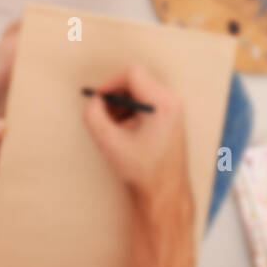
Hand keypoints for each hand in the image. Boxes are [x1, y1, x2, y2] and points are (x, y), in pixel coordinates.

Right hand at [82, 65, 193, 225]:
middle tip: (102, 115)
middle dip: (116, 96)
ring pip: (140, 91)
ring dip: (121, 105)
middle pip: (136, 81)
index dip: (110, 83)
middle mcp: (171, 101)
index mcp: (162, 103)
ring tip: (112, 128)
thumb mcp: (110, 143)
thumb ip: (94, 116)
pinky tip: (123, 133)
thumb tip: (93, 101)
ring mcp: (173, 109)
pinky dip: (130, 112)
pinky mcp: (170, 117)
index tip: (98, 100)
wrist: (165, 193)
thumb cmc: (142, 170)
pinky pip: (146, 102)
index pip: (132, 74)